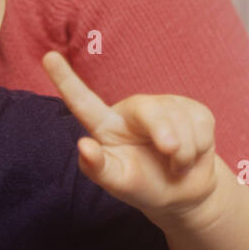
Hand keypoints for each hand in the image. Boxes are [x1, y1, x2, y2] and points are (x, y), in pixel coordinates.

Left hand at [41, 51, 217, 219]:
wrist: (182, 192)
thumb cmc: (143, 186)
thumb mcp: (118, 182)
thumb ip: (98, 168)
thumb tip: (83, 145)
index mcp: (107, 126)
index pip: (83, 102)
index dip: (65, 80)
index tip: (47, 57)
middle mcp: (134, 110)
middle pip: (150, 110)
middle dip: (165, 133)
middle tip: (171, 154)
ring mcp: (165, 106)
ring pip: (180, 120)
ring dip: (183, 153)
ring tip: (175, 164)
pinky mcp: (193, 109)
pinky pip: (201, 124)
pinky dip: (200, 148)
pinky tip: (191, 155)